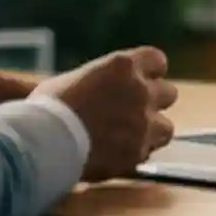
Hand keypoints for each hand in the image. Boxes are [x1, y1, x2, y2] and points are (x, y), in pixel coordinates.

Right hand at [32, 46, 178, 181]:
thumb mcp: (73, 80)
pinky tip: (119, 154)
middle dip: (154, 101)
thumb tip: (98, 89)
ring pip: (166, 127)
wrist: (47, 142)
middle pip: (169, 93)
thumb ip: (98, 82)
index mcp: (123, 65)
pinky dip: (138, 153)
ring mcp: (143, 123)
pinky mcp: (139, 152)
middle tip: (135, 110)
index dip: (150, 71)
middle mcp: (140, 90)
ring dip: (152, 130)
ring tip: (132, 136)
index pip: (157, 61)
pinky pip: (149, 152)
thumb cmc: (50, 106)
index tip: (141, 79)